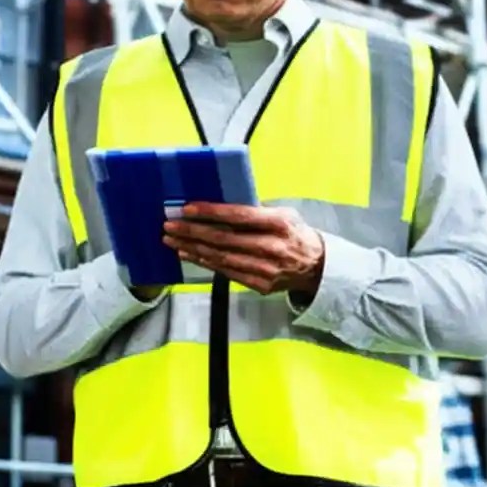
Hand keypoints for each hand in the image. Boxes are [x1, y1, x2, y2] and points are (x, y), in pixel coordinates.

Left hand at [162, 202, 324, 295]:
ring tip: (172, 240)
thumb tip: (220, 202)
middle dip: (192, 231)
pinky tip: (188, 254)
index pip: (239, 216)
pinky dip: (204, 262)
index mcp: (278, 223)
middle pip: (224, 238)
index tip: (188, 208)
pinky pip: (225, 271)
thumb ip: (256, 209)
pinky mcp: (259, 284)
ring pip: (220, 256)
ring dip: (192, 248)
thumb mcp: (284, 213)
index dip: (211, 212)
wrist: (316, 267)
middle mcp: (272, 246)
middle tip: (170, 225)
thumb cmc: (295, 234)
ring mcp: (265, 268)